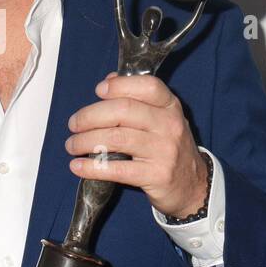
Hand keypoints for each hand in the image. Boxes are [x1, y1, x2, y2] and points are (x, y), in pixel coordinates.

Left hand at [65, 72, 208, 217]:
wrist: (193, 185)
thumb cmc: (167, 147)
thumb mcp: (161, 119)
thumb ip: (137, 99)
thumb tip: (109, 81)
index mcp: (169, 106)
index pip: (147, 86)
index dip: (119, 86)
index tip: (98, 91)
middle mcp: (169, 125)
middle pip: (123, 111)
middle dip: (90, 116)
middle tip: (74, 124)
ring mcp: (164, 151)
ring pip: (116, 138)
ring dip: (85, 141)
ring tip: (72, 146)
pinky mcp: (157, 175)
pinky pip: (117, 169)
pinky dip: (92, 167)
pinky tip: (78, 167)